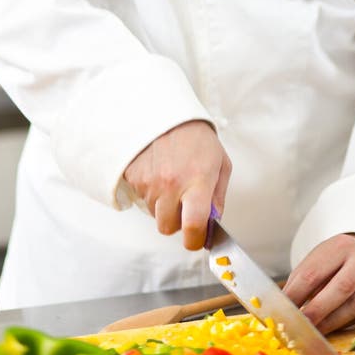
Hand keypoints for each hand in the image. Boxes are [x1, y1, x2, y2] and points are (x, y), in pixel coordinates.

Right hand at [123, 120, 231, 249]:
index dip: (195, 240)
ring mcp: (150, 182)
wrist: (166, 113)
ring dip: (163, 206)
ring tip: (172, 180)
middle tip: (184, 202)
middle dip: (177, 221)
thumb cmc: (197, 138)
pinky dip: (151, 192)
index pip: (193, 225)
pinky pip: (142, 199)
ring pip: (154, 215)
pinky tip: (159, 172)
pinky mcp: (134, 177)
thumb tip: (212, 224)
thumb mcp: (220, 163)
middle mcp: (172, 184)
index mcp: (198, 181)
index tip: (197, 239)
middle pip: (168, 227)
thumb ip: (218, 197)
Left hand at [283, 233, 354, 334]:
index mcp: (340, 246)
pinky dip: (341, 324)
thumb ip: (302, 279)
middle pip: (339, 288)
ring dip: (329, 322)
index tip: (282, 310)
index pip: (314, 272)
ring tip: (311, 330)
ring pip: (353, 305)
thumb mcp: (318, 259)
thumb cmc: (334, 258)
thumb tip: (286, 305)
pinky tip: (326, 329)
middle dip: (316, 310)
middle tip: (298, 325)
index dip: (296, 294)